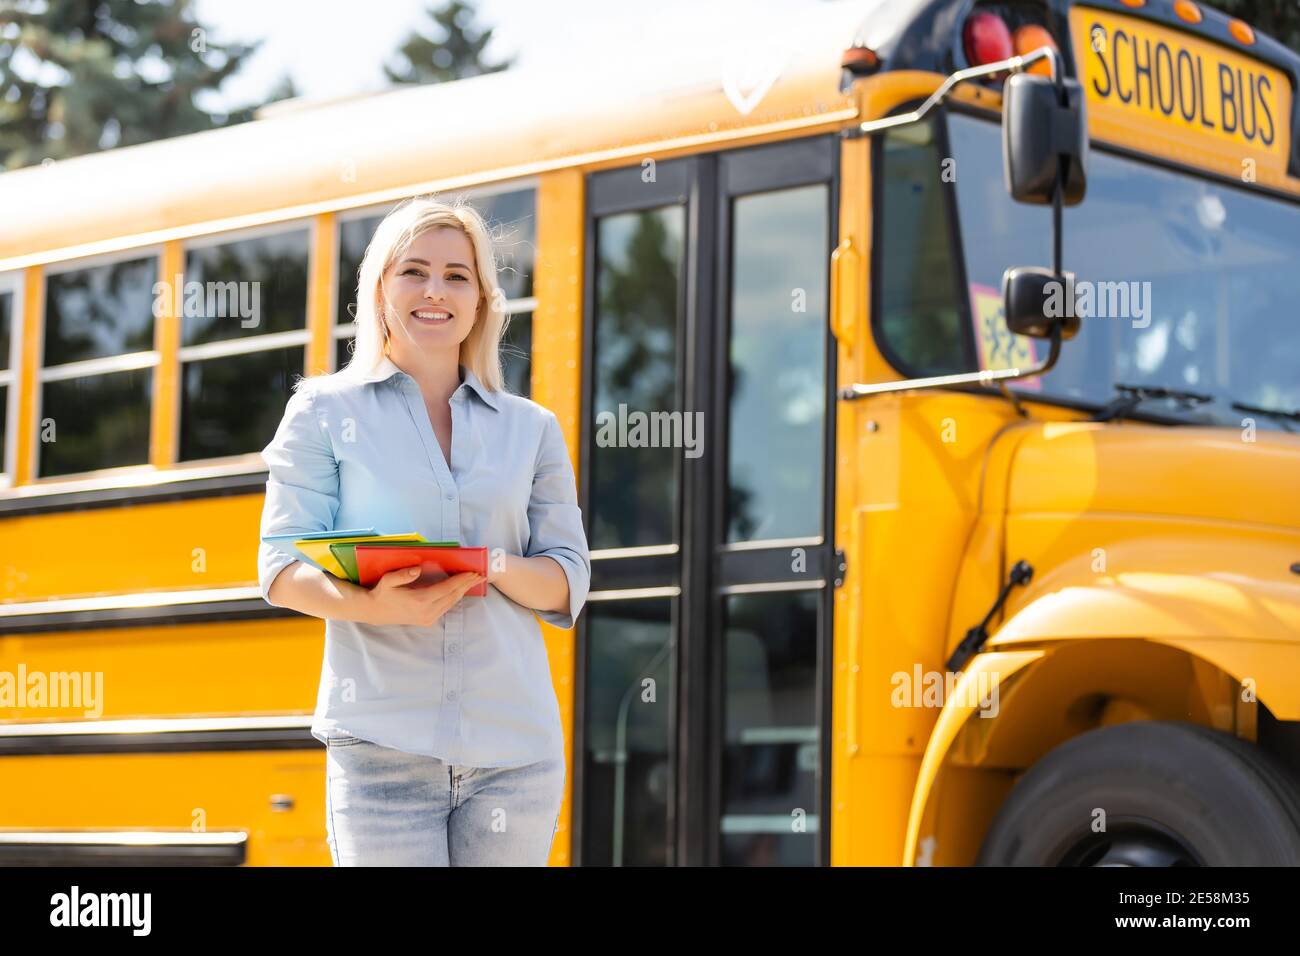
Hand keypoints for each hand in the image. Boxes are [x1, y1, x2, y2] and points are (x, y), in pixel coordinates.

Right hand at [362, 568, 484, 626]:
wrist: (375, 612)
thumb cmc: (382, 593)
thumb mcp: (388, 580)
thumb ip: (403, 574)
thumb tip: (418, 569)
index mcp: (420, 601)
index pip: (447, 588)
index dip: (461, 580)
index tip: (472, 572)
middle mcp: (427, 611)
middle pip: (453, 596)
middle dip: (467, 585)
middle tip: (480, 575)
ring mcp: (428, 618)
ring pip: (451, 603)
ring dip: (463, 591)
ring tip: (474, 581)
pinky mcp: (428, 621)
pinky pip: (446, 607)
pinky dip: (455, 597)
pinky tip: (460, 590)